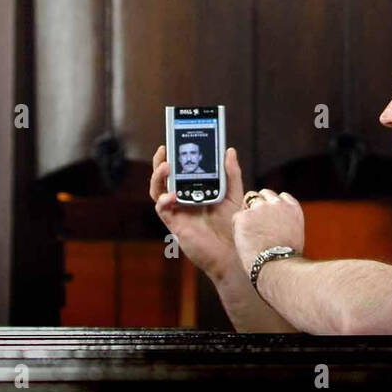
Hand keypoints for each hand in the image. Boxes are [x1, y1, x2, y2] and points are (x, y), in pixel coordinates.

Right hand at [150, 145, 247, 279]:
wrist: (231, 252)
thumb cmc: (232, 226)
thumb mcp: (234, 195)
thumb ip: (231, 174)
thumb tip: (229, 150)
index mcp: (195, 191)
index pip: (181, 171)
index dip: (176, 156)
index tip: (176, 139)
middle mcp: (183, 199)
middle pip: (165, 178)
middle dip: (160, 161)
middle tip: (164, 147)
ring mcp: (177, 211)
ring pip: (158, 190)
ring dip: (158, 176)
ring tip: (166, 165)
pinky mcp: (174, 223)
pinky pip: (162, 208)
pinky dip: (164, 199)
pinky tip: (173, 194)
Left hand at [232, 188, 304, 275]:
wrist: (277, 266)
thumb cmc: (285, 257)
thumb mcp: (294, 232)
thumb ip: (285, 220)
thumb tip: (276, 220)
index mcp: (292, 207)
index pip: (280, 196)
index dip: (273, 206)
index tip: (271, 218)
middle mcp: (277, 203)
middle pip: (263, 194)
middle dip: (259, 205)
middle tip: (258, 225)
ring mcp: (260, 208)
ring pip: (249, 201)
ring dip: (249, 214)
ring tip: (252, 234)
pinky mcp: (244, 216)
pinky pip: (237, 217)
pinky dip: (239, 227)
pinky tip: (246, 240)